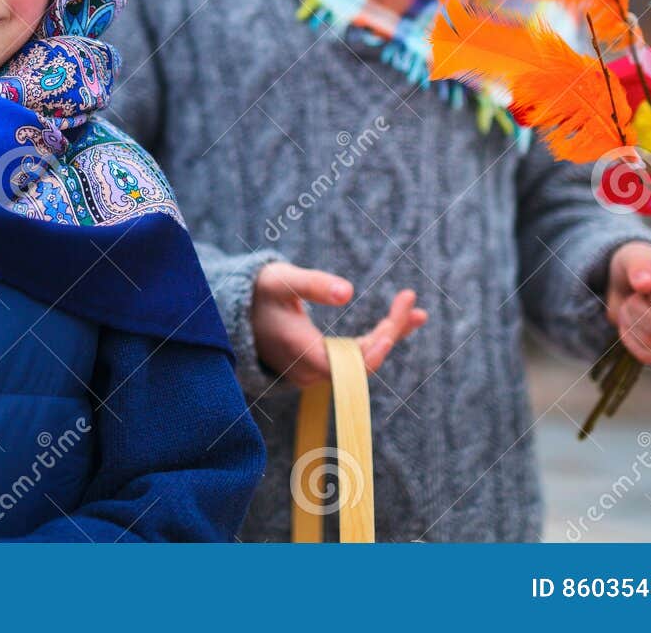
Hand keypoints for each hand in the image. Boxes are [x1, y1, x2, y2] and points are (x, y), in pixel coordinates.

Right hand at [250, 261, 427, 387]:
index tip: (392, 329)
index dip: (372, 353)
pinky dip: (377, 338)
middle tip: (411, 300)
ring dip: (389, 335)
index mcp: (299, 350)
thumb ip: (313, 285)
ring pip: (361, 359)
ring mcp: (316, 369)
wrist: (235, 314)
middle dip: (390, 332)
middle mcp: (310, 368)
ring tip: (416, 311)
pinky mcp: (322, 363)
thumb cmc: (259, 293)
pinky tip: (397, 322)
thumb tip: (348, 291)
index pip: (345, 365)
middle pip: (361, 361)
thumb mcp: (282, 280)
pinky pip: (355, 356)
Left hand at [605, 241, 650, 365]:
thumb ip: (640, 265)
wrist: (630, 288)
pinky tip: (633, 326)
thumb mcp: (633, 258)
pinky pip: (650, 356)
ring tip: (631, 308)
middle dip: (638, 311)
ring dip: (632, 324)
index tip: (647, 286)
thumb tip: (646, 283)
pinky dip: (632, 340)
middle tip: (633, 297)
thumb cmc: (638, 269)